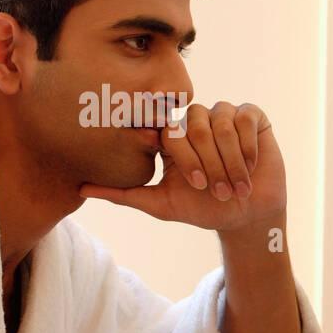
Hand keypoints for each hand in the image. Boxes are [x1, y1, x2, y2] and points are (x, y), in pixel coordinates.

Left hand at [80, 101, 287, 235]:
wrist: (247, 216)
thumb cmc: (203, 210)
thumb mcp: (161, 204)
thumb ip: (123, 194)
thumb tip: (81, 189)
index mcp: (173, 136)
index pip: (166, 128)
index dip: (176, 148)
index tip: (183, 170)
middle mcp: (196, 121)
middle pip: (192, 126)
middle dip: (205, 163)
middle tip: (213, 190)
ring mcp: (224, 116)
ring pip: (219, 122)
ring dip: (228, 159)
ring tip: (236, 185)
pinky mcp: (252, 117)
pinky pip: (245, 118)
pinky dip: (247, 145)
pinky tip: (250, 165)